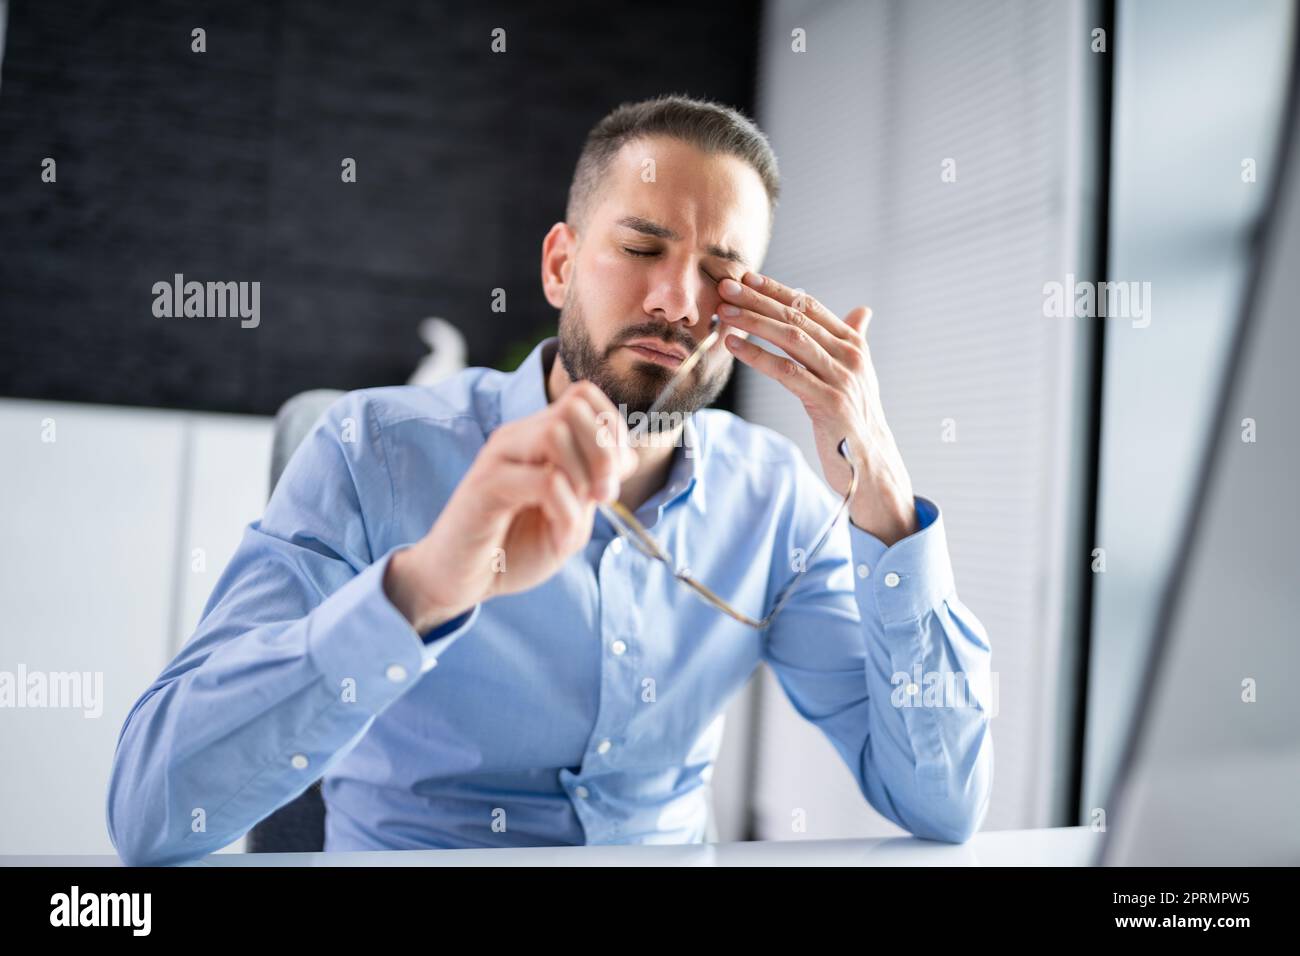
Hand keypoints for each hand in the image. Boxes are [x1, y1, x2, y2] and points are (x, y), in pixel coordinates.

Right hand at [385, 381, 637, 631]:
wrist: (460, 581)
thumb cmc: (514, 548)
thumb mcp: (570, 517)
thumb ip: (592, 485)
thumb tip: (619, 462)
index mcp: (537, 437)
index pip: (584, 397)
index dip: (613, 432)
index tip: (613, 478)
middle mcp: (516, 437)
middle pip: (574, 407)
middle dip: (604, 452)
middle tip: (603, 497)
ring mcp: (498, 457)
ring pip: (555, 433)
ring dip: (584, 478)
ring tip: (581, 516)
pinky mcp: (485, 486)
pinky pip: (542, 481)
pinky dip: (565, 512)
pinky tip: (560, 538)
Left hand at [716, 271, 917, 545]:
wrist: (872, 464)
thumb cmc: (856, 420)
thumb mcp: (857, 376)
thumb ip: (855, 341)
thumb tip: (863, 311)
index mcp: (853, 345)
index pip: (810, 306)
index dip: (777, 290)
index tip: (746, 278)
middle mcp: (850, 357)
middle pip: (797, 318)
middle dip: (758, 300)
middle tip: (726, 288)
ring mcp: (841, 379)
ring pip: (791, 339)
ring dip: (754, 323)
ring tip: (724, 313)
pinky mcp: (830, 403)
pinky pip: (787, 372)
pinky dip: (757, 356)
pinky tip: (734, 347)